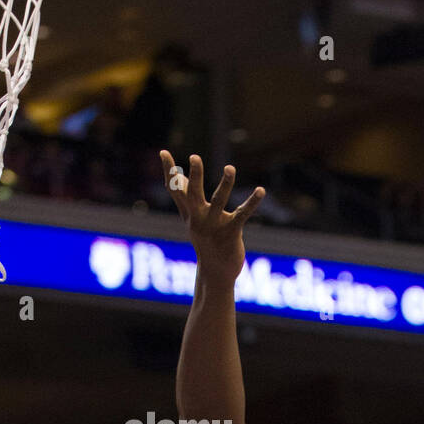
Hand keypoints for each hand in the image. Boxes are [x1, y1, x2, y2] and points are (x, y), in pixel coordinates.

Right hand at [160, 150, 263, 283]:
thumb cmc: (206, 241)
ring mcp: (214, 226)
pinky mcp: (231, 232)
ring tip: (230, 168)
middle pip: (193, 194)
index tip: (163, 151)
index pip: (175, 190)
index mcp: (189, 213)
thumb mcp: (192, 220)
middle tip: (195, 156)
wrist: (216, 273)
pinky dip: (252, 202)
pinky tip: (260, 190)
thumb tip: (176, 176)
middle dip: (195, 176)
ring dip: (225, 184)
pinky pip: (242, 214)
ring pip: (219, 201)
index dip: (169, 171)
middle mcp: (198, 218)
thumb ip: (185, 198)